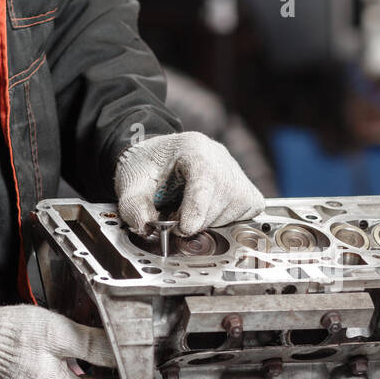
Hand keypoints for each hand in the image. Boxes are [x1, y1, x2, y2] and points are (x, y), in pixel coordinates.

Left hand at [114, 131, 264, 235]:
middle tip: (175, 215)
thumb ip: (134, 206)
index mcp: (193, 149)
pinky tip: (209, 213)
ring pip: (233, 215)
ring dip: (208, 224)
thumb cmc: (148, 168)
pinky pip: (246, 217)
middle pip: (218, 203)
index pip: (204, 181)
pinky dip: (227, 223)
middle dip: (195, 221)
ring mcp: (238, 175)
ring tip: (190, 211)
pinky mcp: (248, 192)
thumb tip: (146, 228)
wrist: (160, 158)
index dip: (195, 210)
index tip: (184, 230)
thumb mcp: (131, 183)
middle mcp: (222, 159)